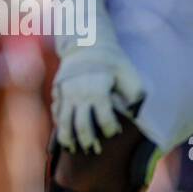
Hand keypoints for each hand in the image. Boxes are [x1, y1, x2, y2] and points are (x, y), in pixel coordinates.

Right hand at [49, 0, 144, 154]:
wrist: (86, 41)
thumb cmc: (113, 59)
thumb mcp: (129, 72)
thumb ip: (136, 94)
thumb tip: (136, 114)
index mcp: (98, 89)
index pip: (104, 119)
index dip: (110, 129)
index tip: (114, 133)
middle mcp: (80, 93)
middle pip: (82, 126)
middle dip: (89, 141)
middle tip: (95, 150)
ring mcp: (66, 92)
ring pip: (64, 122)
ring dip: (70, 139)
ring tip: (76, 150)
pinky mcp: (58, 90)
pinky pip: (57, 112)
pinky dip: (60, 125)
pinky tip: (65, 136)